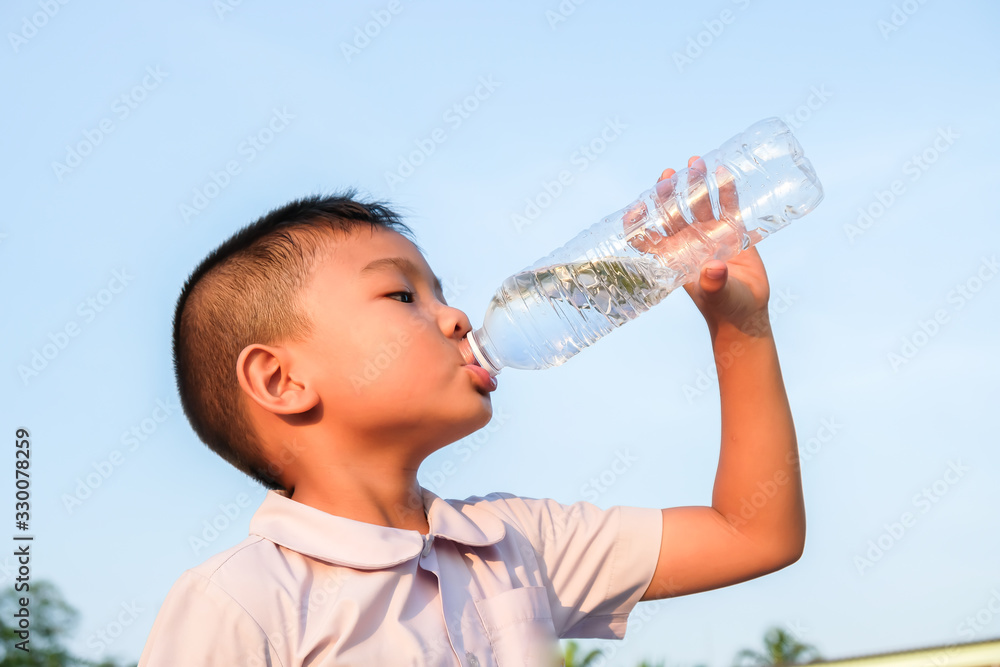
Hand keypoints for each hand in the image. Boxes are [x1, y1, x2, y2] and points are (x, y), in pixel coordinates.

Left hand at [641, 157, 771, 335]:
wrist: (746, 310)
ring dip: (695, 184)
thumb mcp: (718, 296)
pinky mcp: (731, 231)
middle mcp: (688, 242)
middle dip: (668, 194)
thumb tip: (714, 268)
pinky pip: (727, 205)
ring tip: (695, 162)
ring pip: (699, 204)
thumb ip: (714, 284)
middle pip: (672, 213)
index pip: (648, 239)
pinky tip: (722, 172)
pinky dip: (725, 189)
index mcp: (674, 258)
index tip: (635, 208)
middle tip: (668, 175)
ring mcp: (709, 234)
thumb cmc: (724, 306)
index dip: (638, 224)